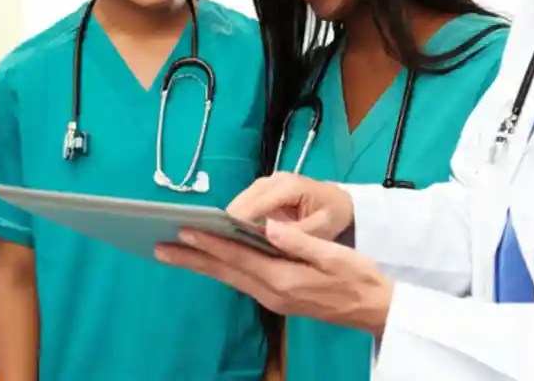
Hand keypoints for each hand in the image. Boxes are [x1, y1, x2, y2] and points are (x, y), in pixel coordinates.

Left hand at [155, 219, 392, 336]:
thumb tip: (268, 225)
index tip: (184, 229)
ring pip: (228, 278)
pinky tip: (209, 261)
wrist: (374, 308)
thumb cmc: (358, 277)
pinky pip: (240, 281)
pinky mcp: (276, 298)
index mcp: (283, 278)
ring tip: (174, 252)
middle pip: (224, 272)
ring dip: (201, 264)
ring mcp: (273, 298)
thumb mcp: (334, 255)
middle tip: (159, 247)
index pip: (238, 257)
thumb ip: (299, 241)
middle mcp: (272, 292)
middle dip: (191, 258)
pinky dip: (220, 269)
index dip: (210, 242)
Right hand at [227, 172, 354, 240]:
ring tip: (223, 249)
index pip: (254, 206)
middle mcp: (272, 180)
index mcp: (288, 186)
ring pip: (238, 205)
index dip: (238, 226)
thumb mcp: (322, 228)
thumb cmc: (332, 215)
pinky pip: (243, 207)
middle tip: (221, 252)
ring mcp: (265, 184)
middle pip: (240, 204)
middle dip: (229, 227)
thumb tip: (270, 239)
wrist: (339, 202)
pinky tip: (234, 240)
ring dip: (230, 225)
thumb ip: (297, 235)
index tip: (226, 248)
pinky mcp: (261, 192)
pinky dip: (237, 222)